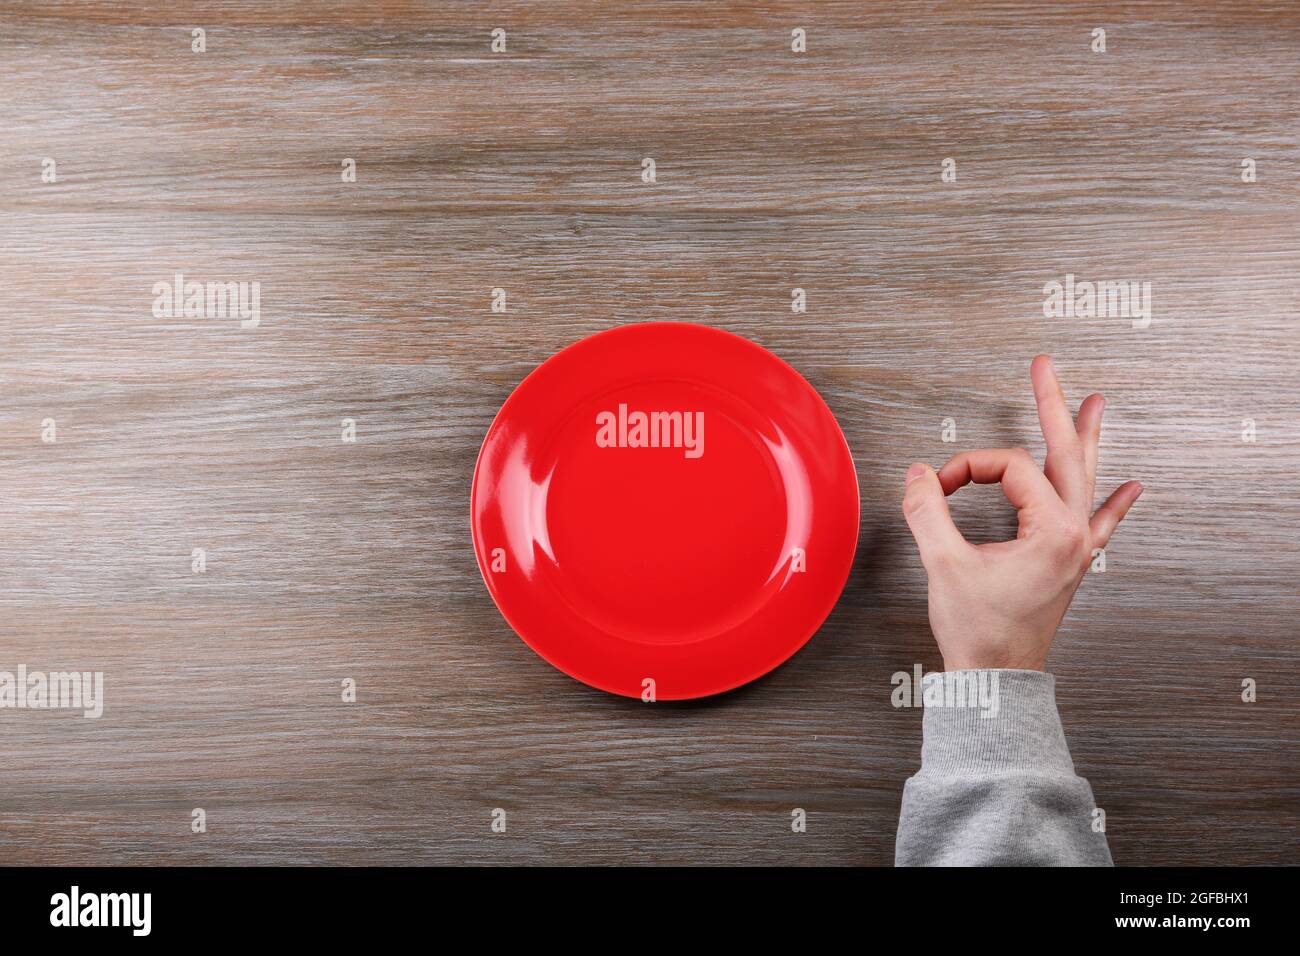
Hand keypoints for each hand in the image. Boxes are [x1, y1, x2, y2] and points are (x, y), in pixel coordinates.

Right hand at [902, 356, 1142, 671]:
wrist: (997, 677)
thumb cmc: (977, 630)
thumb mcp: (944, 565)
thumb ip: (927, 512)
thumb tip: (917, 474)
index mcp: (1051, 530)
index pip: (1007, 468)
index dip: (966, 468)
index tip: (936, 487)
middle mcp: (1072, 534)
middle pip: (1066, 453)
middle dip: (1052, 405)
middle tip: (1044, 367)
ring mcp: (1076, 548)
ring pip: (1086, 478)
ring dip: (1088, 438)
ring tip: (1095, 403)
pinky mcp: (1069, 562)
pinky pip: (1101, 524)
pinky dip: (1117, 503)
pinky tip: (1135, 487)